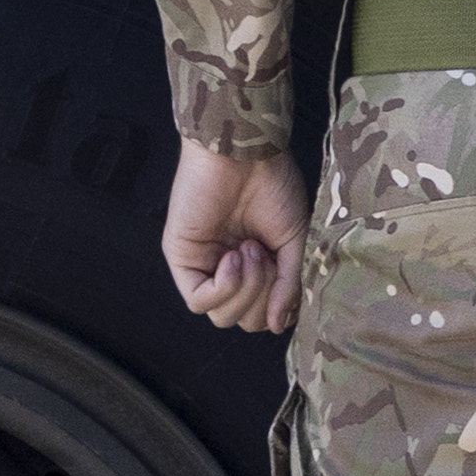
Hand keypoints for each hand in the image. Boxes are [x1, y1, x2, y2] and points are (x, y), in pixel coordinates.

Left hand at [164, 142, 310, 333]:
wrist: (247, 149)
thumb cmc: (271, 181)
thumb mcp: (294, 240)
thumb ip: (289, 285)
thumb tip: (280, 326)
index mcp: (255, 267)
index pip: (263, 315)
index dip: (279, 306)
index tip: (287, 271)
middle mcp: (227, 269)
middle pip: (242, 320)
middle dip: (262, 297)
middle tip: (267, 256)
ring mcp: (204, 265)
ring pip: (221, 316)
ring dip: (246, 289)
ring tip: (251, 249)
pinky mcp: (182, 258)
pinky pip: (199, 301)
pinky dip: (224, 287)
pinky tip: (234, 257)